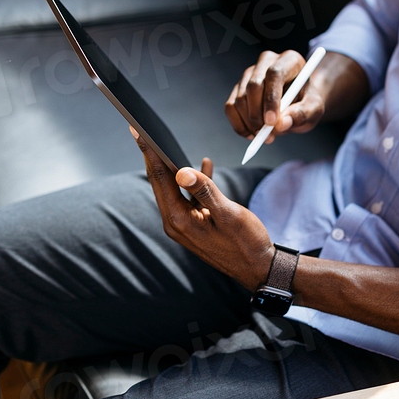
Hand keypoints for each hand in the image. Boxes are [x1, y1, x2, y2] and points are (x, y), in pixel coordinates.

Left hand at [132, 129, 273, 289]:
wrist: (259, 267)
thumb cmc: (247, 243)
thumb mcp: (228, 214)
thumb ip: (205, 191)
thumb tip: (181, 172)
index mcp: (179, 221)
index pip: (160, 179)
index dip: (149, 152)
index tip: (139, 131)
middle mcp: (176, 224)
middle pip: (160, 182)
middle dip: (152, 156)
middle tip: (142, 130)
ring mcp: (185, 224)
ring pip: (174, 188)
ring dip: (173, 167)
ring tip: (164, 143)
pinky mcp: (196, 224)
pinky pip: (190, 197)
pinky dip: (194, 182)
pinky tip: (204, 165)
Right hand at [225, 50, 326, 142]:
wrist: (298, 103)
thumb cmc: (307, 103)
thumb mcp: (314, 109)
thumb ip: (302, 114)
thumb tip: (282, 123)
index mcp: (289, 60)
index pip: (274, 73)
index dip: (271, 98)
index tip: (272, 122)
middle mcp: (267, 62)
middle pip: (253, 84)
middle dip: (257, 114)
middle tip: (266, 135)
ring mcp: (250, 74)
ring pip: (240, 98)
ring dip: (249, 122)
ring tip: (265, 137)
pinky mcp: (238, 88)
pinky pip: (230, 107)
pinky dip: (239, 125)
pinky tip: (252, 134)